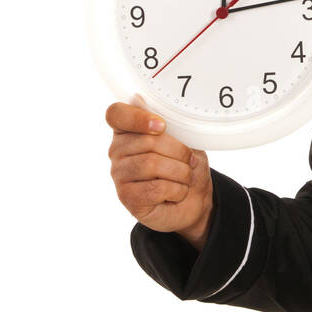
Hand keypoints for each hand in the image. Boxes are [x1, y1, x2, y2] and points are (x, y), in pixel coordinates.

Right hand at [106, 100, 212, 248]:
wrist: (195, 199)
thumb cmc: (186, 166)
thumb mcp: (186, 140)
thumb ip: (171, 125)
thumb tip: (153, 112)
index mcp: (128, 130)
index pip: (116, 114)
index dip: (137, 117)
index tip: (161, 125)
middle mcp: (117, 150)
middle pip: (147, 141)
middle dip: (179, 152)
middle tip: (190, 161)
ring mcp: (119, 174)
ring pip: (152, 164)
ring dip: (180, 172)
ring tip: (185, 178)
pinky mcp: (127, 197)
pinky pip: (156, 187)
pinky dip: (177, 190)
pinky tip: (177, 192)